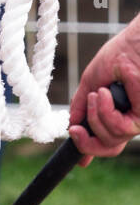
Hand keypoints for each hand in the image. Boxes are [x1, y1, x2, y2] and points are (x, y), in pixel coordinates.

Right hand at [68, 19, 139, 156]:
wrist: (134, 44)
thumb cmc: (118, 55)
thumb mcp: (91, 84)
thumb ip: (80, 107)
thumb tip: (71, 130)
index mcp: (119, 112)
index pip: (107, 140)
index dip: (91, 150)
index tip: (79, 160)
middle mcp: (129, 119)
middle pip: (108, 148)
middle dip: (87, 144)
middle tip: (75, 131)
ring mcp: (137, 120)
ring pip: (109, 140)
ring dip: (95, 116)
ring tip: (98, 92)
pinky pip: (118, 129)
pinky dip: (105, 112)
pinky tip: (105, 94)